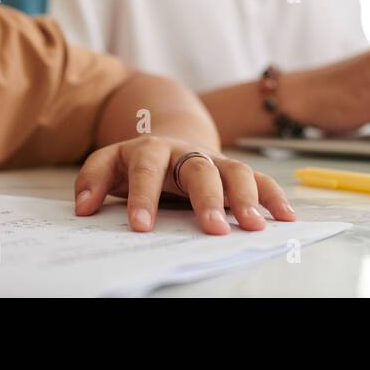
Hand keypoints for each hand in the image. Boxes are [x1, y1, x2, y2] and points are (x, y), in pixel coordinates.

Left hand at [73, 135, 295, 234]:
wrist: (169, 139)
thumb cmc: (136, 161)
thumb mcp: (110, 163)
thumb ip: (92, 179)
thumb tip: (83, 207)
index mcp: (150, 149)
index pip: (146, 169)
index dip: (143, 196)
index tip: (140, 227)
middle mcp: (185, 152)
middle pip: (199, 169)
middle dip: (206, 199)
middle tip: (212, 229)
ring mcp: (214, 160)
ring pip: (235, 171)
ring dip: (247, 198)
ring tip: (253, 226)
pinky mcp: (234, 171)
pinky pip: (259, 180)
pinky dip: (274, 197)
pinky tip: (286, 218)